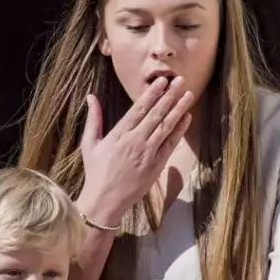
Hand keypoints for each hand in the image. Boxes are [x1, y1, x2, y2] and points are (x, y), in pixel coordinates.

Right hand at [78, 76, 192, 226]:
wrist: (105, 199)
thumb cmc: (96, 171)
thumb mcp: (89, 144)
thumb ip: (93, 119)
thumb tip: (90, 97)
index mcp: (119, 134)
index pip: (139, 109)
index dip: (152, 94)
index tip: (162, 81)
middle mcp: (136, 141)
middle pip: (156, 114)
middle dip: (170, 96)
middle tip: (181, 80)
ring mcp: (148, 153)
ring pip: (167, 126)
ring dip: (179, 109)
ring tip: (189, 94)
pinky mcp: (157, 164)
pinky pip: (171, 143)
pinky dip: (179, 129)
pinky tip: (186, 117)